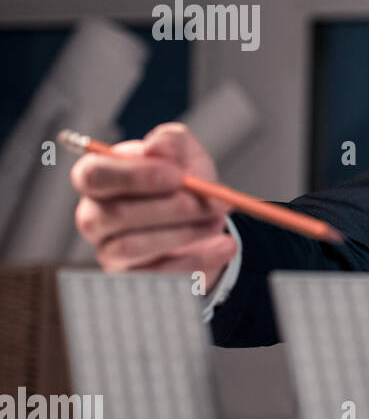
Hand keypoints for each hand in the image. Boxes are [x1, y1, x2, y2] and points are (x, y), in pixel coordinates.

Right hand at [71, 123, 235, 283]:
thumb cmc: (183, 180)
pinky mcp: (133, 277)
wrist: (203, 216)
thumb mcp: (184, 153)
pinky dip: (198, 258)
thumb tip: (158, 148)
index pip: (93, 176)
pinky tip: (226, 245)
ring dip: (185, 233)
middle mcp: (94, 216)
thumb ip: (171, 142)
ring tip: (218, 220)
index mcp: (97, 177)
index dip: (133, 176)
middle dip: (171, 208)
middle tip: (211, 202)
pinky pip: (158, 274)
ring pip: (133, 246)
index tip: (176, 176)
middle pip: (115, 215)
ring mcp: (109, 250)